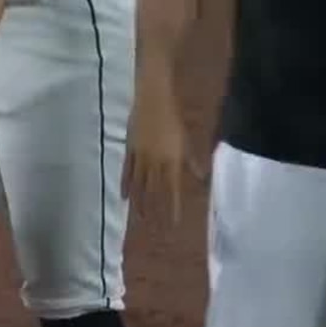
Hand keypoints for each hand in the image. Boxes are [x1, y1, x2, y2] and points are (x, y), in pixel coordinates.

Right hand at [121, 72, 203, 225]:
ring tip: (138, 217)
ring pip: (139, 185)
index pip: (173, 190)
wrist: (152, 99)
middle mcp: (156, 163)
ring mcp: (141, 158)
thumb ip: (191, 159)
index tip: (173, 223)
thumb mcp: (186, 139)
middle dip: (155, 210)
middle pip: (154, 191)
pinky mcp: (130, 150)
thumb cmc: (173, 117)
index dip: (173, 207)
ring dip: (139, 202)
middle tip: (153, 227)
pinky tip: (124, 196)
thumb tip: (201, 176)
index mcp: (172, 161)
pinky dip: (126, 185)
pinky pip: (127, 172)